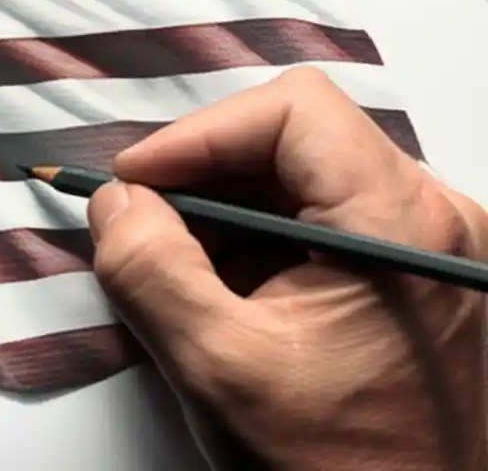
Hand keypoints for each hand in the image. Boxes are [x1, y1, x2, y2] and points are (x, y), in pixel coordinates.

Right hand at [87, 68, 486, 470]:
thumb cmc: (337, 468)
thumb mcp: (218, 368)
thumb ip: (151, 271)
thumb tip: (115, 202)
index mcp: (401, 224)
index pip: (294, 111)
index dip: (202, 134)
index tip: (138, 182)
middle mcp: (431, 219)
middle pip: (296, 138)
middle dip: (204, 175)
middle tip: (140, 220)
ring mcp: (428, 247)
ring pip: (302, 179)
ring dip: (224, 211)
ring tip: (177, 268)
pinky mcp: (410, 276)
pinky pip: (319, 223)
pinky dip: (255, 242)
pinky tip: (220, 292)